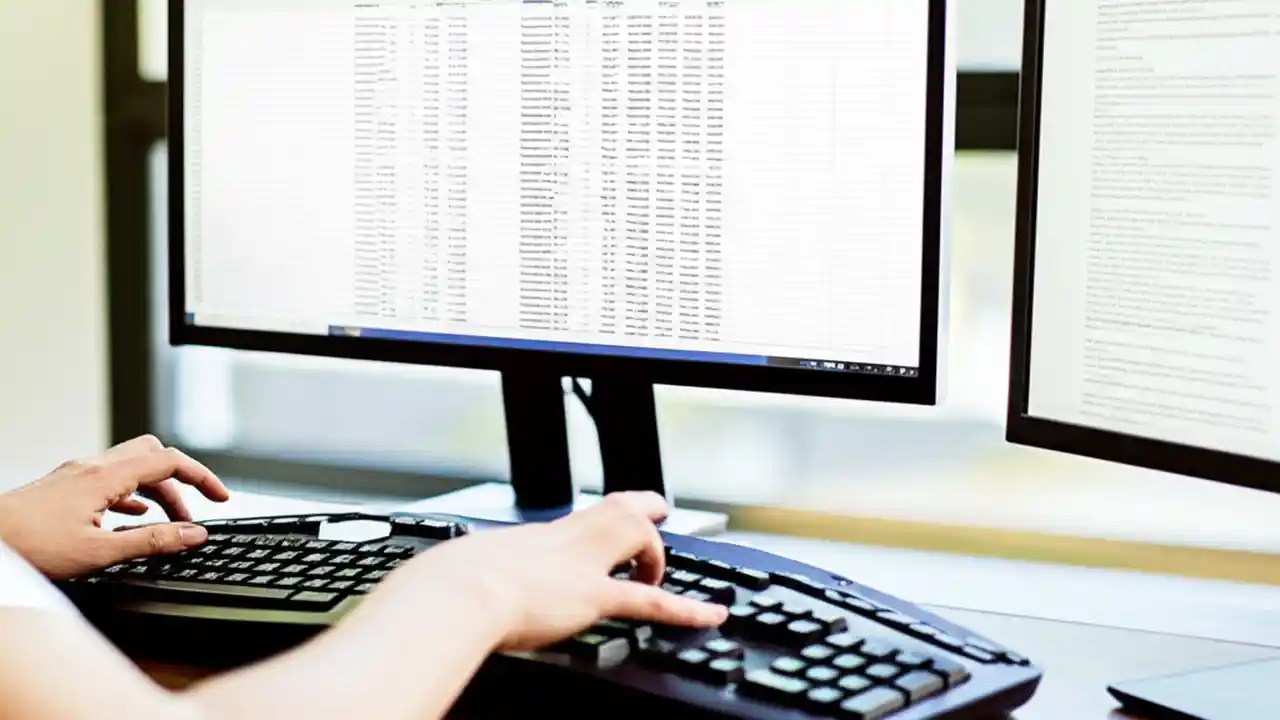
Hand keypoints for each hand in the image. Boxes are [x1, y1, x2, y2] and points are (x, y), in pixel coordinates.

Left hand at [0, 435, 230, 579]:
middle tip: (193, 510)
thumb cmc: (28, 545)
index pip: (169, 461)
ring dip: (155, 492)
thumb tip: (193, 535)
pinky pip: (109, 481)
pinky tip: (130, 520)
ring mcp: (74, 476)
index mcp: (104, 477)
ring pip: (130, 469)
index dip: (202, 477)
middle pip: (152, 456)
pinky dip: (131, 497)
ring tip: (167, 524)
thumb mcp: (99, 552)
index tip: (220, 498)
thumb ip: (152, 541)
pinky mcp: (63, 488)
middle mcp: (90, 468)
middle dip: (180, 481)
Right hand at [409, 492, 728, 652]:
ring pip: (640, 536)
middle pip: (622, 508)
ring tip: (656, 579)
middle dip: (645, 519)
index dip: (610, 513)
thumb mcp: (469, 570)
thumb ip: (481, 574)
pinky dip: (688, 609)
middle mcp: (567, 540)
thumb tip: (459, 588)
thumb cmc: (451, 585)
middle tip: (656, 535)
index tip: (619, 518)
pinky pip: (652, 600)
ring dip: (655, 556)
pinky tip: (710, 616)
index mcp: (538, 535)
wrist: (456, 591)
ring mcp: (585, 564)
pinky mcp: (595, 595)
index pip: (585, 514)